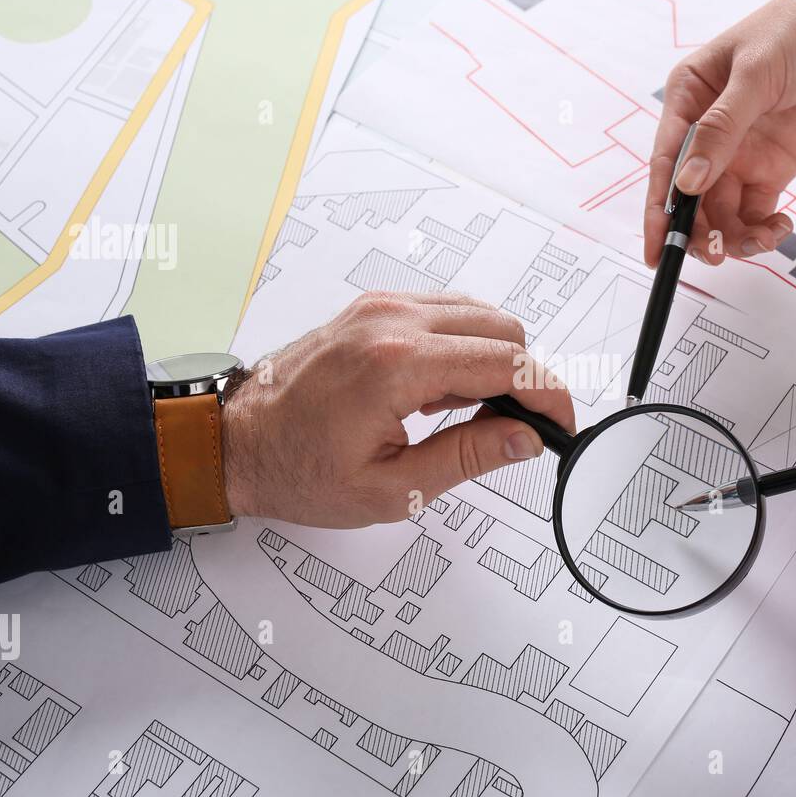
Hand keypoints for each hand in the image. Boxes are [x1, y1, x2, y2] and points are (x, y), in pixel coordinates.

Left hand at [220, 292, 574, 527]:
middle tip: (517, 426)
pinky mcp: (373, 308)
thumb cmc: (297, 469)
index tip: (560, 423)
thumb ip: (469, 457)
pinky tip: (441, 391)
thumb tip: (524, 438)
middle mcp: (391, 322)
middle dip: (524, 376)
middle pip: (502, 327)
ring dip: (493, 358)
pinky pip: (444, 313)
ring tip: (466, 414)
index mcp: (396, 366)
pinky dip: (462, 345)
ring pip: (477, 314)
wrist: (235, 442)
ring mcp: (380, 308)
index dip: (547, 394)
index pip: (506, 362)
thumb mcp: (393, 489)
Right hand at [644, 0, 795, 266]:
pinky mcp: (771, 169)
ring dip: (733, 236)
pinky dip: (762, 229)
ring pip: (721, 212)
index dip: (657, 210)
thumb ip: (722, 129)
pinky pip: (755, 212)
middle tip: (715, 254)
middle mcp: (707, 131)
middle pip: (689, 197)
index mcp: (688, 98)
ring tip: (761, 240)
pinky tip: (780, 227)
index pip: (664, 162)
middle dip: (698, 231)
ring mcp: (739, 153)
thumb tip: (687, 183)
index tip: (658, 249)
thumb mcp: (757, 74)